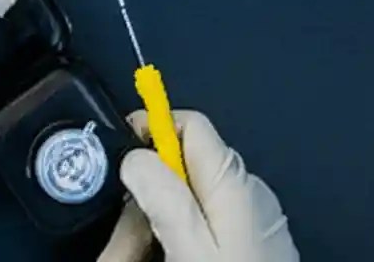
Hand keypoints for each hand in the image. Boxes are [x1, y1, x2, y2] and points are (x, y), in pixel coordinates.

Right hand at [98, 111, 299, 261]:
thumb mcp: (191, 249)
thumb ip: (165, 198)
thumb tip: (137, 156)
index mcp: (235, 184)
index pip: (191, 125)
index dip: (152, 130)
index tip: (122, 155)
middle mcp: (247, 193)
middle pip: (187, 165)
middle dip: (149, 190)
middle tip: (125, 234)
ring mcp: (252, 220)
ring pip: (193, 199)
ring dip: (160, 220)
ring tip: (140, 255)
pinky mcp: (250, 243)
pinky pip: (207, 224)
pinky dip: (182, 236)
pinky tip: (170, 261)